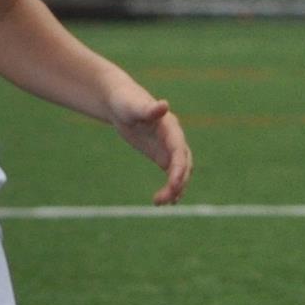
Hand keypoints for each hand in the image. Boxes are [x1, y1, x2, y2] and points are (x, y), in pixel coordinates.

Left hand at [104, 78, 192, 204]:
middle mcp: (174, 139)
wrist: (120, 102)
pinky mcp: (162, 155)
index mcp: (171, 128)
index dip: (179, 167)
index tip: (174, 183)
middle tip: (165, 199)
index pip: (180, 150)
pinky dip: (170, 188)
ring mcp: (169, 148)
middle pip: (183, 165)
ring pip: (179, 172)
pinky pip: (171, 174)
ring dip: (174, 189)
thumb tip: (165, 105)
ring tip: (159, 203)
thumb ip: (149, 108)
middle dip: (178, 182)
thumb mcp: (134, 106)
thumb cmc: (126, 101)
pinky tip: (163, 201)